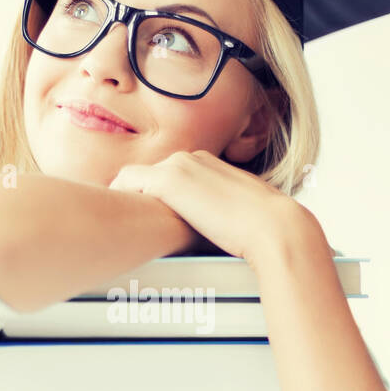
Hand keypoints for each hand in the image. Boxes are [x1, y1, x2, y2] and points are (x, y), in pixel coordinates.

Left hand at [108, 150, 305, 266]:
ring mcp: (178, 165)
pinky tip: (116, 220)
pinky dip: (117, 198)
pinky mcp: (169, 180)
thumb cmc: (263, 228)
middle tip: (120, 224)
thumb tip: (212, 232)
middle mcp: (190, 157)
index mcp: (206, 163)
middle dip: (132, 199)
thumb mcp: (237, 212)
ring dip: (123, 201)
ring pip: (131, 178)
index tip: (141, 219)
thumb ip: (216, 212)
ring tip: (115, 225)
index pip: (165, 175)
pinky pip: (125, 183)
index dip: (150, 197)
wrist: (274, 227)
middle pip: (145, 175)